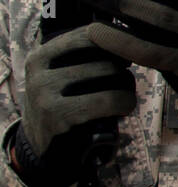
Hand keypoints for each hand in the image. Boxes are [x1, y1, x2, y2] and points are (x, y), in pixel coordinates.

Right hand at [10, 26, 136, 186]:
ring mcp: (45, 92)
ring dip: (128, 88)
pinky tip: (123, 110)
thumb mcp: (63, 80)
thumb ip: (86, 59)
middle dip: (126, 72)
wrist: (42, 152)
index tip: (126, 58)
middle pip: (106, 55)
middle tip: (127, 85)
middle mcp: (39, 69)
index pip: (90, 33)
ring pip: (111, 74)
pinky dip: (125, 103)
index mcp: (41, 55)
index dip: (117, 44)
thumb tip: (129, 37)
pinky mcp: (59, 115)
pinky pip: (109, 100)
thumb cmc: (64, 109)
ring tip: (125, 99)